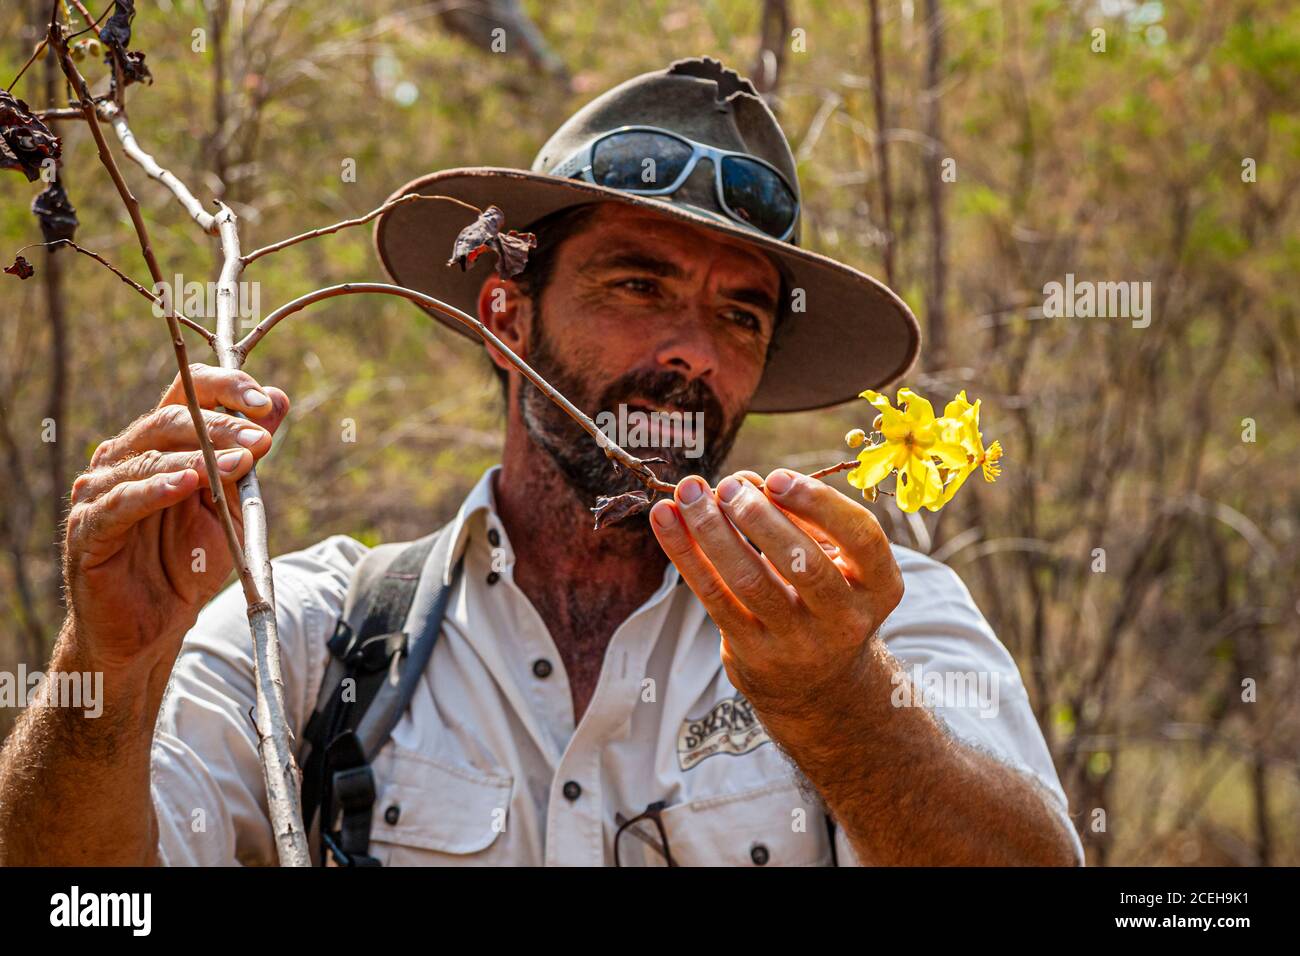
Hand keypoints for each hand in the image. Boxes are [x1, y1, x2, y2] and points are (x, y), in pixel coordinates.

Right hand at [63, 364, 289, 673]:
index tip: (267, 403)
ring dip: (198, 459)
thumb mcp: (233, 504)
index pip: (184, 393)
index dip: (225, 389)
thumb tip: (280, 399)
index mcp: (158, 445)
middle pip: (168, 420)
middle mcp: (124, 457)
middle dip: (221, 426)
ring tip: (238, 464)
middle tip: (262, 442)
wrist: (154, 626)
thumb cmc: (189, 562)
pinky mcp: (88, 528)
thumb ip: (249, 455)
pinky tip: (184, 486)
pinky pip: (119, 503)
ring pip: (147, 458)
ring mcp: (100, 491)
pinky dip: (153, 491)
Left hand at [648, 468, 903, 730]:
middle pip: (802, 562)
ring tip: (689, 493)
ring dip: (712, 530)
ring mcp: (799, 643)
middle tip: (727, 486)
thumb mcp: (833, 560)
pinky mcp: (754, 654)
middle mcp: (846, 619)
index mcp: (880, 586)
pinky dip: (685, 552)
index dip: (818, 503)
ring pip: (750, 580)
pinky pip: (713, 597)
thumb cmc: (823, 597)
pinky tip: (665, 518)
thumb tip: (739, 482)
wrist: (817, 684)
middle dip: (758, 517)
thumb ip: (796, 516)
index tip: (776, 477)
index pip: (861, 537)